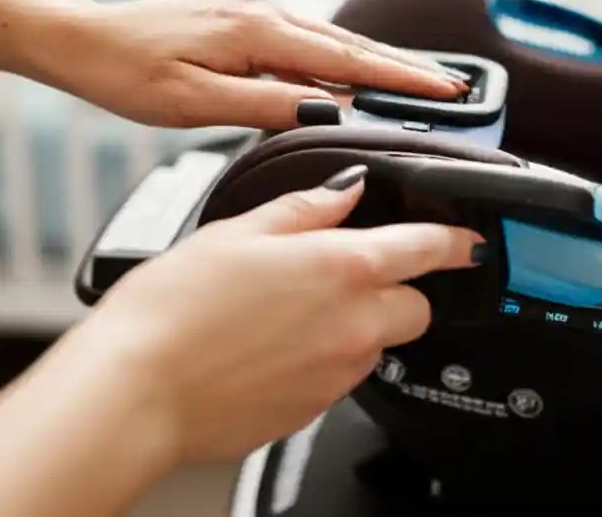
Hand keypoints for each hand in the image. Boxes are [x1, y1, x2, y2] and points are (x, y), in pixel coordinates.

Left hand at [30, 0, 467, 128]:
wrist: (83, 40)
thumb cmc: (127, 73)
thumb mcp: (194, 103)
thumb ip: (265, 106)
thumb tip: (327, 110)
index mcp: (255, 31)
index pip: (346, 61)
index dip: (399, 80)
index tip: (444, 91)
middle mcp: (261, 11)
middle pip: (350, 44)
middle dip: (405, 68)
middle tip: (454, 88)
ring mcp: (253, 11)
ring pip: (331, 41)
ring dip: (377, 64)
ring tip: (420, 84)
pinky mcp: (243, 19)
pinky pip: (306, 41)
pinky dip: (340, 59)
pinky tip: (355, 76)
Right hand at [64, 165, 484, 462]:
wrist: (136, 391)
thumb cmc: (172, 310)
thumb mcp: (237, 232)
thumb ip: (305, 209)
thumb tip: (346, 191)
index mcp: (340, 269)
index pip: (425, 249)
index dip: (453, 241)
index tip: (465, 241)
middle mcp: (352, 325)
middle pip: (416, 308)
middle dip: (400, 290)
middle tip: (353, 277)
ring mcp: (336, 374)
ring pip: (378, 345)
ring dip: (358, 326)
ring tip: (291, 314)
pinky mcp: (313, 410)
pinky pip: (341, 378)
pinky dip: (325, 360)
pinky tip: (274, 348)